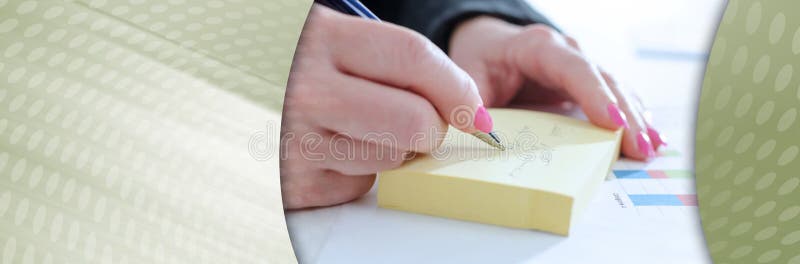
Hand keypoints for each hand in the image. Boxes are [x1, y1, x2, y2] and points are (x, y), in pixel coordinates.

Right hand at [281, 5, 488, 208]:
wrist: (213, 95)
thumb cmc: (283, 67)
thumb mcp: (326, 37)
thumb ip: (389, 60)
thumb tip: (463, 104)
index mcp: (318, 40)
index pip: (413, 58)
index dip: (457, 87)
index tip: (475, 109)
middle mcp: (304, 93)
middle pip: (416, 122)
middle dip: (431, 126)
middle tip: (417, 119)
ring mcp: (296, 144)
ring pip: (393, 159)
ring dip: (390, 148)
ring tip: (352, 126)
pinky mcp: (295, 187)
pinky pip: (361, 183)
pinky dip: (356, 169)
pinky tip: (327, 148)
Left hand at [448, 16, 665, 160]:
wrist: (490, 43)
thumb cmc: (481, 59)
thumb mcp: (469, 76)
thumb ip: (473, 104)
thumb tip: (484, 135)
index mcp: (538, 48)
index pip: (574, 69)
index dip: (595, 94)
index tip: (614, 122)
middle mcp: (568, 52)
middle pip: (604, 81)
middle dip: (626, 115)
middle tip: (641, 148)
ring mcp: (583, 66)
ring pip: (617, 89)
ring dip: (637, 118)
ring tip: (652, 148)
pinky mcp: (588, 84)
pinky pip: (616, 97)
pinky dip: (633, 116)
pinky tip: (651, 137)